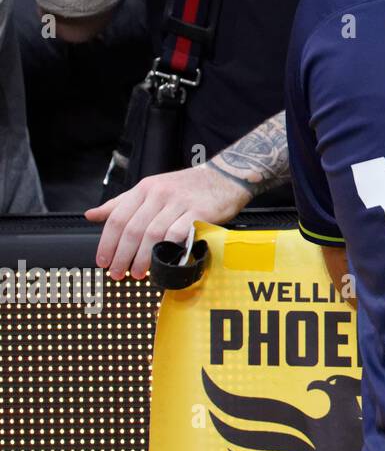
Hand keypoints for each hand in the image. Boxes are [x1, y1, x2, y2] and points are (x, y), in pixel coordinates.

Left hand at [86, 164, 251, 279]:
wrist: (225, 178)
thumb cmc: (187, 187)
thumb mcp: (151, 189)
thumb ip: (122, 203)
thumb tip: (92, 215)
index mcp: (145, 188)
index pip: (117, 218)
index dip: (107, 243)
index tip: (103, 261)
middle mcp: (159, 193)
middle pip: (133, 229)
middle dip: (122, 256)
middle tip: (117, 273)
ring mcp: (179, 202)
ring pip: (152, 234)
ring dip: (142, 258)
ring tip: (138, 273)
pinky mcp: (199, 211)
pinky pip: (177, 234)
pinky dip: (167, 250)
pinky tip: (162, 261)